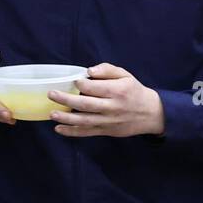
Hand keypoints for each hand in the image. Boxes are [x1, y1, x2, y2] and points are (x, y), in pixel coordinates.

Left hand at [47, 63, 164, 137]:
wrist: (150, 114)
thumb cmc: (134, 91)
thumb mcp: (125, 75)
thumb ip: (107, 70)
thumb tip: (89, 71)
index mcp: (117, 91)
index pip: (95, 88)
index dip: (81, 84)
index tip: (74, 81)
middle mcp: (112, 107)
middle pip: (86, 104)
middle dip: (67, 99)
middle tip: (51, 94)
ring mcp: (108, 121)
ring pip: (84, 120)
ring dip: (66, 118)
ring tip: (52, 114)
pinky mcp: (106, 131)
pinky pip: (86, 132)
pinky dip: (72, 132)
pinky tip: (59, 129)